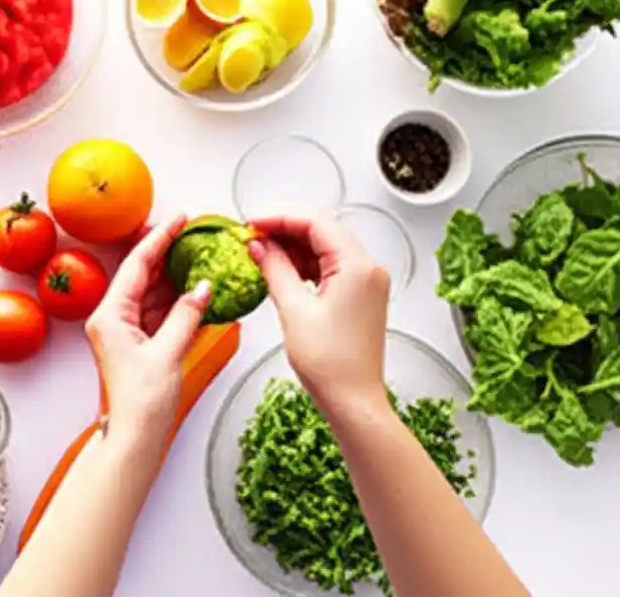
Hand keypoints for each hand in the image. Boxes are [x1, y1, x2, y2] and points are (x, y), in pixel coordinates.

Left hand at [85, 215, 211, 447]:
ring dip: (176, 276)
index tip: (179, 218)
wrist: (134, 438)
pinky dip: (178, 301)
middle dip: (169, 253)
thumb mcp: (168, 353)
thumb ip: (187, 315)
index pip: (137, 264)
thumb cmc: (142, 402)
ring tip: (201, 257)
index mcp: (110, 315)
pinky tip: (197, 290)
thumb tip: (202, 287)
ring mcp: (124, 330)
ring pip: (152, 293)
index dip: (159, 238)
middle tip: (195, 234)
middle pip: (143, 274)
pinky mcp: (137, 343)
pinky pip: (158, 312)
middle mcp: (112, 318)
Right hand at [247, 213, 391, 415]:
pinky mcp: (360, 296)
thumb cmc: (331, 365)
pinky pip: (330, 268)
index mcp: (357, 266)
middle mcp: (368, 269)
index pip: (315, 222)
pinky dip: (304, 266)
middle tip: (252, 237)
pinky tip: (281, 271)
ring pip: (325, 249)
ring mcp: (366, 283)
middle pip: (322, 231)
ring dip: (293, 248)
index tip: (252, 224)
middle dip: (284, 230)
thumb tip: (259, 246)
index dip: (278, 218)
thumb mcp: (293, 310)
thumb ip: (275, 269)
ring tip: (261, 255)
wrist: (353, 400)